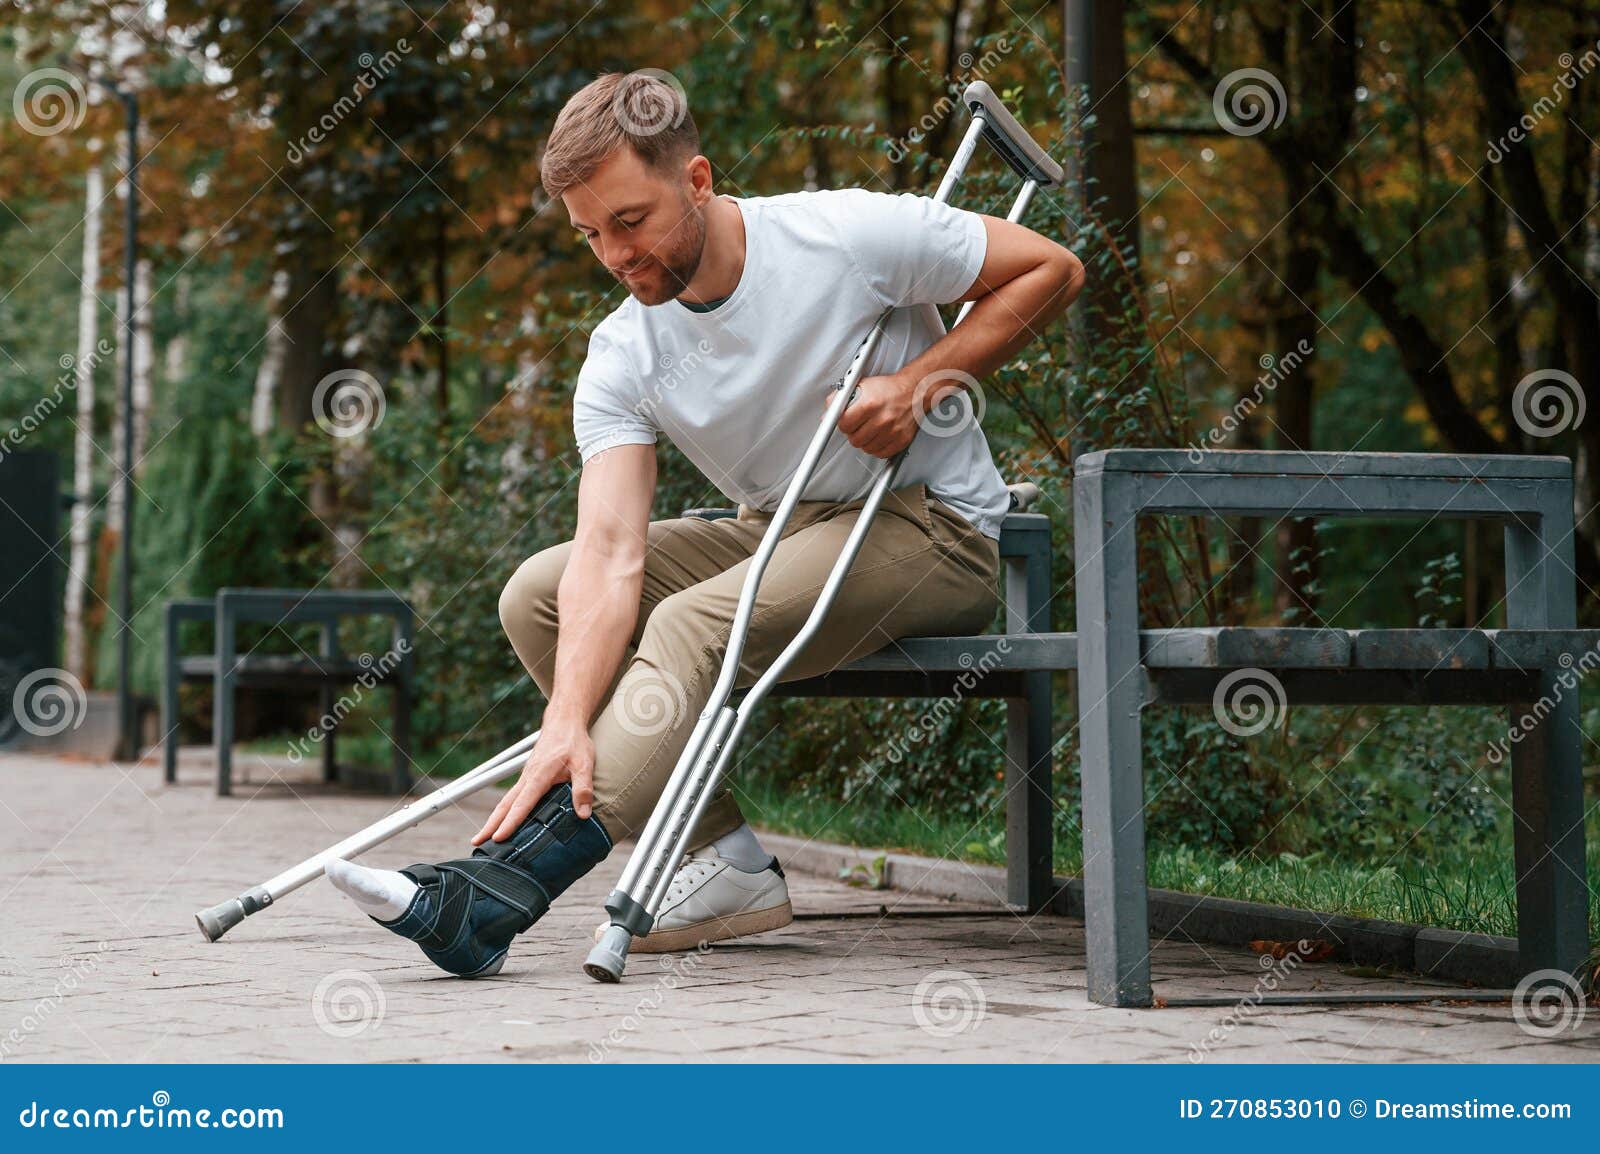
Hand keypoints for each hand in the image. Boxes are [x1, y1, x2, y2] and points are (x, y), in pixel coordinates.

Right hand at [471, 718, 594, 844]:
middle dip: (490, 825)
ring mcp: (526, 776)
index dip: (510, 823)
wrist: (564, 721)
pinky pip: (513, 796)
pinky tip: (503, 819)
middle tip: (476, 842)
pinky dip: (504, 810)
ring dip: (494, 818)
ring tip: (483, 836)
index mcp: (538, 777)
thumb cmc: (573, 742)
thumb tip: (583, 814)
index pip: (521, 805)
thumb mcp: (584, 764)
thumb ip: (583, 789)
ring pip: (506, 801)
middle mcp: (527, 777)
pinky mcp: (529, 776)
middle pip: (504, 805)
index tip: (498, 838)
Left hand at [834, 372, 919, 457]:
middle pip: (855, 440)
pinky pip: (881, 454)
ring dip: (865, 441)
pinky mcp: (901, 440)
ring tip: (870, 429)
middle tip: (859, 425)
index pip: (844, 424)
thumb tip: (827, 416)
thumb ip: (839, 399)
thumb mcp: (860, 386)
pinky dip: (877, 448)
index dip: (842, 424)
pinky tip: (878, 436)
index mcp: (870, 403)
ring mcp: (893, 431)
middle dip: (853, 433)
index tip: (846, 422)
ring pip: (866, 449)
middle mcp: (882, 418)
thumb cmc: (888, 389)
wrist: (913, 392)